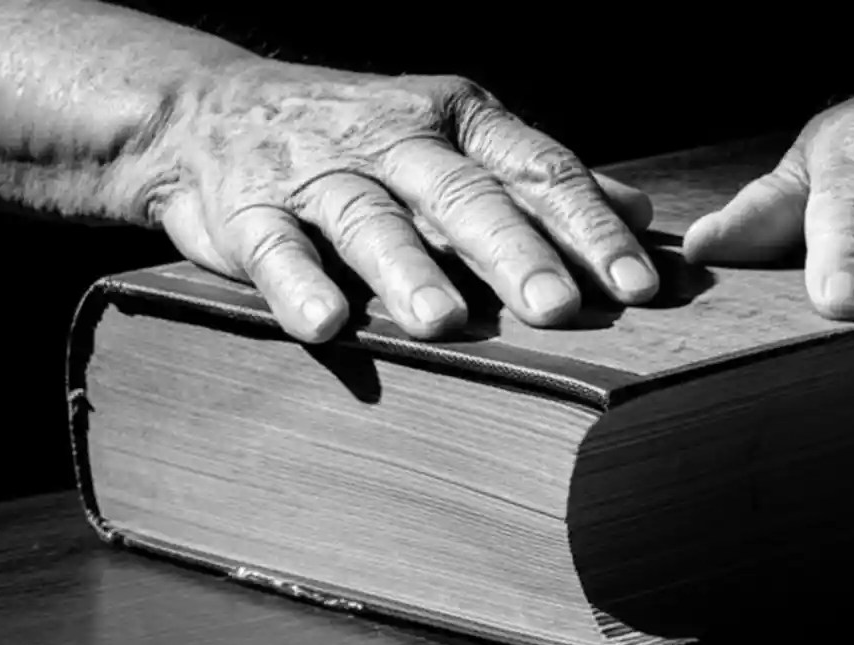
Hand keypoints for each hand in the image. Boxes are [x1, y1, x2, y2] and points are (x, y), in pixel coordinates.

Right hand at [131, 60, 658, 342]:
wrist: (210, 111)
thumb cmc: (365, 140)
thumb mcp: (459, 143)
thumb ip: (542, 181)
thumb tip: (643, 213)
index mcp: (460, 121)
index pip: (539, 170)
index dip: (591, 227)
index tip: (640, 287)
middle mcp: (396, 138)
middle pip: (464, 195)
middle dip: (514, 252)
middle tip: (560, 308)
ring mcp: (319, 172)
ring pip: (371, 220)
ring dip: (408, 270)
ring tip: (446, 324)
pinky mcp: (249, 209)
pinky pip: (274, 247)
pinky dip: (297, 284)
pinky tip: (325, 324)